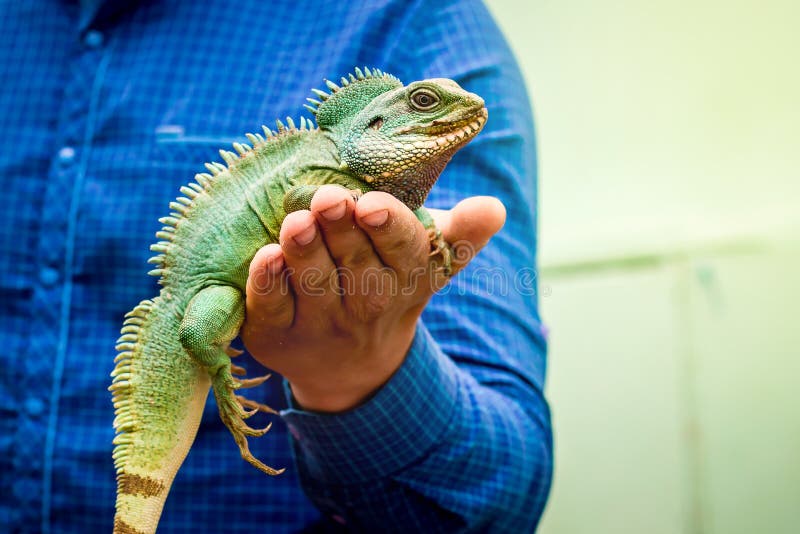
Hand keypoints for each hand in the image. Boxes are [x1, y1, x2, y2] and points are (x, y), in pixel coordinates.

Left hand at [240, 185, 504, 411]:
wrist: (350, 364)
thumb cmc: (388, 288)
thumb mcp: (428, 266)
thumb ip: (458, 235)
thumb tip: (495, 208)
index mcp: (406, 279)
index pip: (405, 250)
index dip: (388, 227)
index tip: (372, 205)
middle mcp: (367, 304)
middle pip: (357, 265)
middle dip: (342, 231)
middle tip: (327, 199)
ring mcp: (322, 324)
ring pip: (315, 285)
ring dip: (305, 254)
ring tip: (297, 223)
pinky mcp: (278, 336)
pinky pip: (272, 309)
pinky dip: (267, 285)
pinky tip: (264, 258)